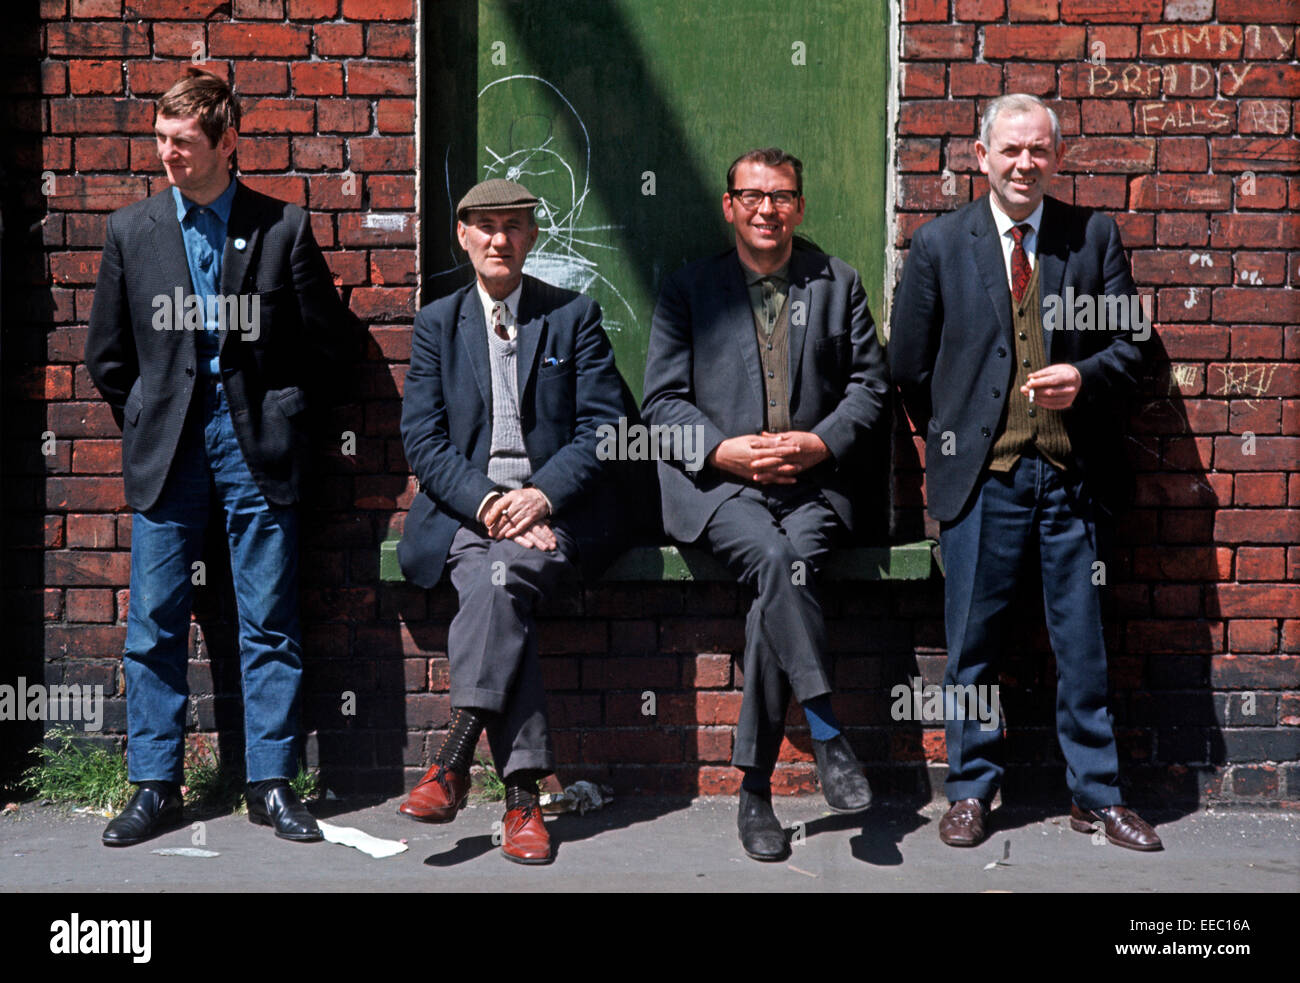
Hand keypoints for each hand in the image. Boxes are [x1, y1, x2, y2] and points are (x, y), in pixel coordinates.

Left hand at [482, 487, 550, 539]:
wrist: (541, 495)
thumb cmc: (524, 497)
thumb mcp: (512, 495)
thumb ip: (502, 503)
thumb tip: (490, 515)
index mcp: (512, 496)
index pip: (499, 506)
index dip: (492, 516)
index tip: (487, 523)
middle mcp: (519, 502)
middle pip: (505, 517)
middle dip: (496, 527)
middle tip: (491, 534)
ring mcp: (526, 510)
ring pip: (512, 523)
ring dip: (503, 531)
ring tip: (497, 536)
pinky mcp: (533, 516)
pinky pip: (522, 525)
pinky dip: (515, 531)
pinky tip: (508, 535)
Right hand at [510, 520, 556, 550]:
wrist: (497, 514)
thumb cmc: (515, 516)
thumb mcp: (527, 516)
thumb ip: (538, 520)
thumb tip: (549, 522)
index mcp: (531, 519)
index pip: (542, 527)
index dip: (548, 534)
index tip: (555, 541)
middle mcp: (526, 523)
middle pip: (538, 532)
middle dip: (546, 540)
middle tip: (553, 547)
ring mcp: (518, 528)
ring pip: (530, 535)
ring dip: (538, 542)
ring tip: (545, 548)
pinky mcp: (510, 534)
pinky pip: (518, 538)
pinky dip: (524, 542)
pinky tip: (531, 546)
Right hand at [708, 431, 829, 483]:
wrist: (720, 456)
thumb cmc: (735, 445)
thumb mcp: (750, 439)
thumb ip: (765, 441)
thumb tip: (780, 439)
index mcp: (757, 452)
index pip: (776, 451)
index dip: (787, 449)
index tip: (798, 448)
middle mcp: (757, 464)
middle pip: (777, 464)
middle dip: (790, 464)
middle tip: (802, 464)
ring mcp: (754, 472)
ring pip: (773, 474)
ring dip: (785, 475)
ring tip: (796, 475)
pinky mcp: (752, 477)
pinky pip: (766, 480)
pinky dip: (776, 481)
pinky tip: (784, 482)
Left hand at [1021, 363, 1081, 409]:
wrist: (1077, 379)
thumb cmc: (1064, 372)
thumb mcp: (1055, 368)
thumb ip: (1042, 373)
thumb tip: (1030, 377)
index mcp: (1069, 377)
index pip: (1052, 381)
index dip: (1039, 383)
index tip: (1028, 383)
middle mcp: (1071, 389)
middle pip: (1050, 392)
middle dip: (1035, 391)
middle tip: (1024, 389)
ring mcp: (1070, 398)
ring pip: (1050, 399)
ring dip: (1036, 397)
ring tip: (1027, 393)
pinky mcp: (1067, 404)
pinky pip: (1052, 405)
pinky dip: (1042, 402)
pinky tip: (1035, 398)